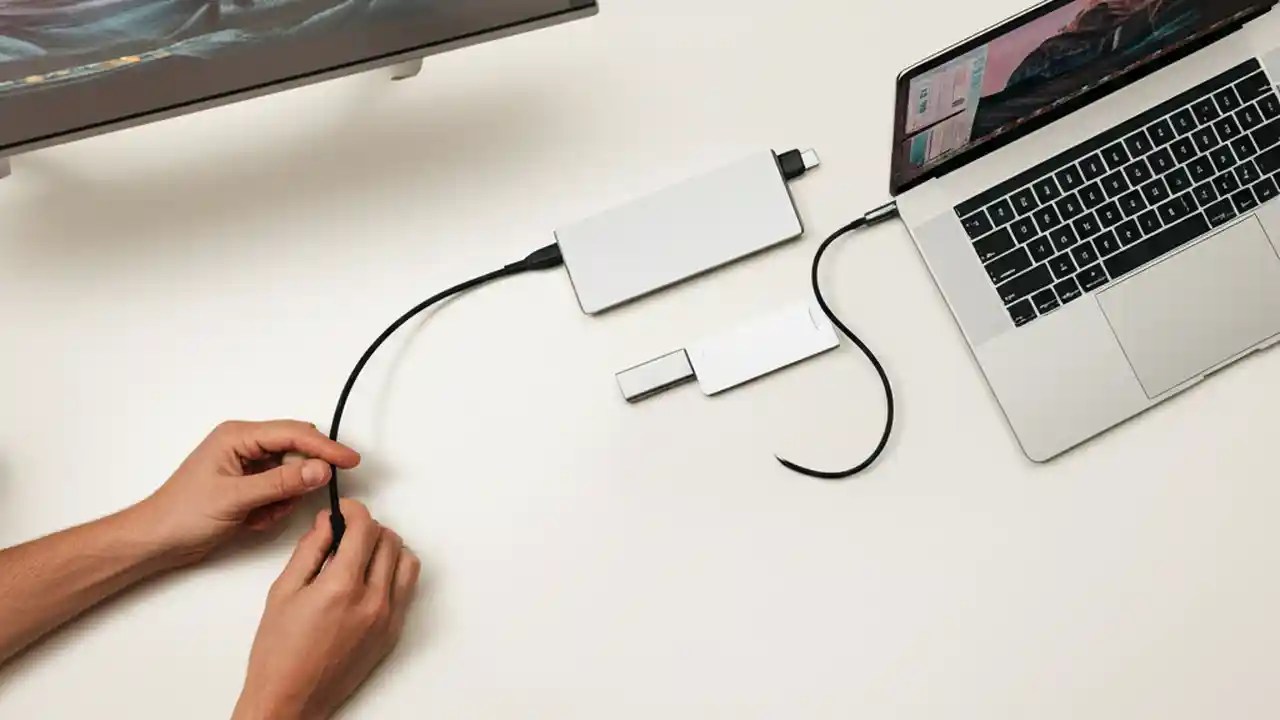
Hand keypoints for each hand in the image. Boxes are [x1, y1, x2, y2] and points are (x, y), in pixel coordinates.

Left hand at [135, 420, 360, 563]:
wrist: (156, 542)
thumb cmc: (184, 514)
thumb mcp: (236, 498)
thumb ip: (281, 482)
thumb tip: (322, 469)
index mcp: (238, 436)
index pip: (294, 433)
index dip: (325, 447)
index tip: (351, 461)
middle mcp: (245, 445)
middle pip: (296, 452)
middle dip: (298, 479)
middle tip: (287, 501)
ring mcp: (247, 466)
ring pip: (291, 474)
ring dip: (284, 498)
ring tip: (258, 515)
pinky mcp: (249, 486)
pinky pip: (280, 491)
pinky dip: (274, 508)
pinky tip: (252, 520)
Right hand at [234, 501, 420, 719]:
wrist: (290, 700)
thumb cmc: (278, 652)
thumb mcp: (283, 591)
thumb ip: (309, 550)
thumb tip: (327, 521)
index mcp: (342, 587)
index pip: (365, 528)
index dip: (354, 510)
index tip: (343, 509)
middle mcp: (373, 601)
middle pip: (389, 540)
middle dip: (367, 528)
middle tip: (345, 534)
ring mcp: (388, 618)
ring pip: (406, 561)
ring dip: (386, 549)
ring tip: (361, 555)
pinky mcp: (393, 633)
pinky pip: (407, 588)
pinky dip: (394, 573)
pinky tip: (371, 578)